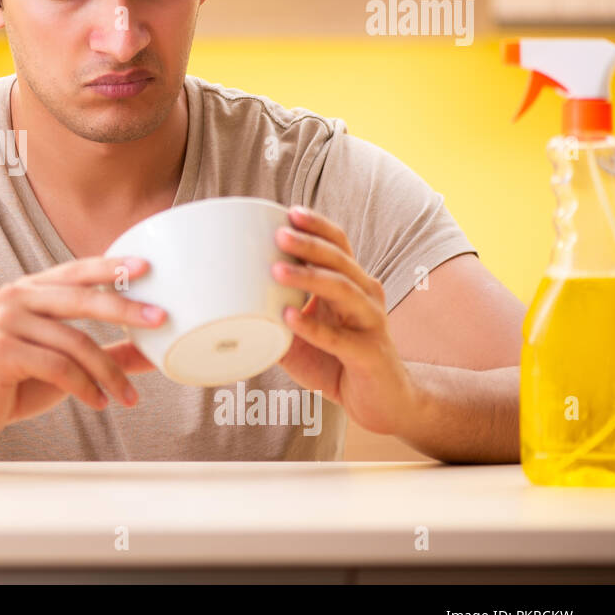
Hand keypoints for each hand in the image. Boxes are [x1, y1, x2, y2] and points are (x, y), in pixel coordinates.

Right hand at [0, 256, 163, 445]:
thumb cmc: (13, 380)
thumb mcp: (64, 362)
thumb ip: (104, 353)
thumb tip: (151, 354)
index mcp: (29, 291)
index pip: (76, 271)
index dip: (110, 267)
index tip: (145, 267)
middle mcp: (15, 298)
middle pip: (81, 299)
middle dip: (125, 308)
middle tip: (160, 319)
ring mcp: (6, 323)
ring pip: (75, 342)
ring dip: (108, 372)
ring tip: (127, 395)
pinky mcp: (1, 351)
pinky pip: (58, 367)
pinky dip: (85, 388)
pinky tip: (98, 402)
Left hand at [272, 205, 417, 435]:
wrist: (383, 403)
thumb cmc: (338, 362)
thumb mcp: (303, 334)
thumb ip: (275, 316)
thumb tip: (231, 302)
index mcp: (351, 285)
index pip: (338, 245)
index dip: (318, 226)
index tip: (289, 211)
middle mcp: (365, 296)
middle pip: (340, 261)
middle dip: (309, 245)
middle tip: (279, 234)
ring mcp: (370, 324)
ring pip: (343, 291)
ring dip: (309, 278)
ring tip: (277, 270)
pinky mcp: (369, 354)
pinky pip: (340, 338)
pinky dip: (314, 327)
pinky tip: (290, 318)